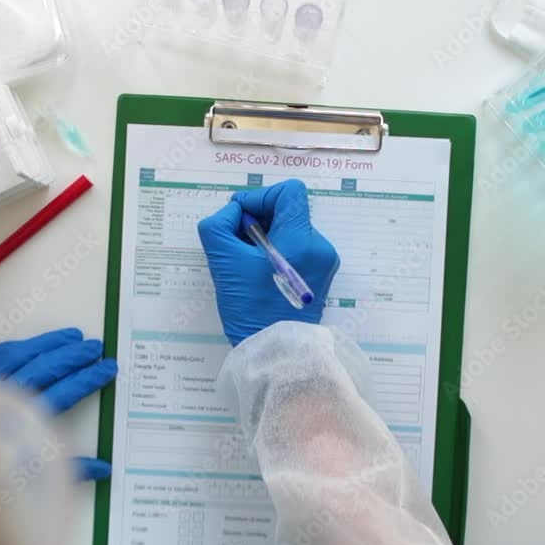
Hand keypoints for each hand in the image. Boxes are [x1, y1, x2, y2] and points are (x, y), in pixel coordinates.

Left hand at [0, 328, 116, 480]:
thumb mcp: (33, 476)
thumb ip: (68, 468)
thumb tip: (104, 468)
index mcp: (23, 421)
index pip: (64, 393)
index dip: (88, 380)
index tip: (107, 369)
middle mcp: (3, 398)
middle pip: (46, 369)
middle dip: (74, 357)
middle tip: (97, 348)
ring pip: (22, 355)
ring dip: (50, 344)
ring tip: (73, 336)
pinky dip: (17, 346)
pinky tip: (32, 344)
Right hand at [198, 179, 339, 345]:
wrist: (274, 352)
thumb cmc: (251, 309)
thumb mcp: (224, 262)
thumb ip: (220, 225)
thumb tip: (234, 213)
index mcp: (301, 240)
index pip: (289, 192)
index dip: (260, 197)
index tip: (241, 219)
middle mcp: (319, 247)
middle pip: (288, 211)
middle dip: (259, 221)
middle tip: (238, 243)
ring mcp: (323, 264)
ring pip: (291, 231)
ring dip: (266, 238)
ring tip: (247, 262)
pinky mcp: (319, 278)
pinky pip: (297, 251)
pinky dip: (276, 253)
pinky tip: (260, 274)